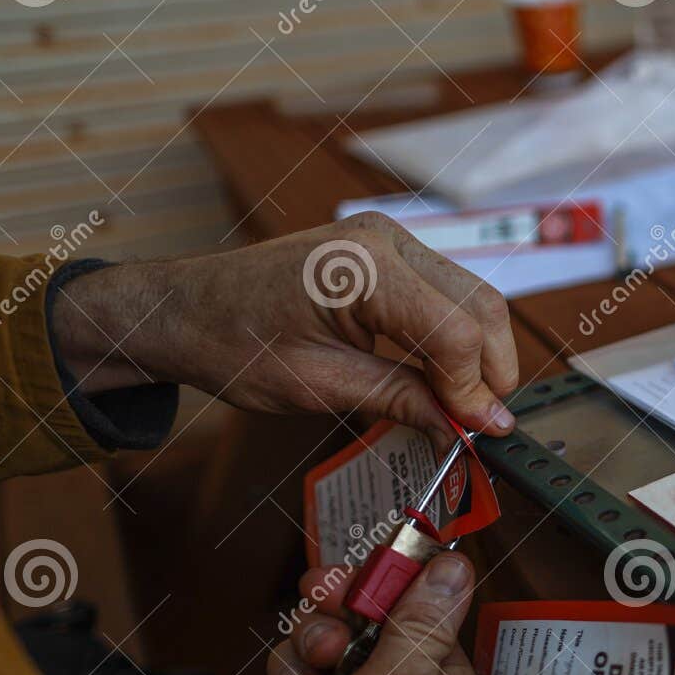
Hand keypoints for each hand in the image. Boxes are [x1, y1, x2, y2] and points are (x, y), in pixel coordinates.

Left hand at [50, 213, 519, 438]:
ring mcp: (390, 240)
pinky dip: (455, 339)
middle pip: (481, 305)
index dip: (474, 389)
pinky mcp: (389, 253)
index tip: (480, 435)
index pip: (455, 331)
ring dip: (478, 355)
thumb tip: (469, 426)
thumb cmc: (230, 341)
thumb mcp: (317, 385)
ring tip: (460, 407)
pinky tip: (440, 378)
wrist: (183, 309)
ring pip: (473, 298)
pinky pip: (447, 294)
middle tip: (481, 426)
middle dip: (491, 370)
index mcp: (362, 266)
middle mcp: (385, 239)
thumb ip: (402, 399)